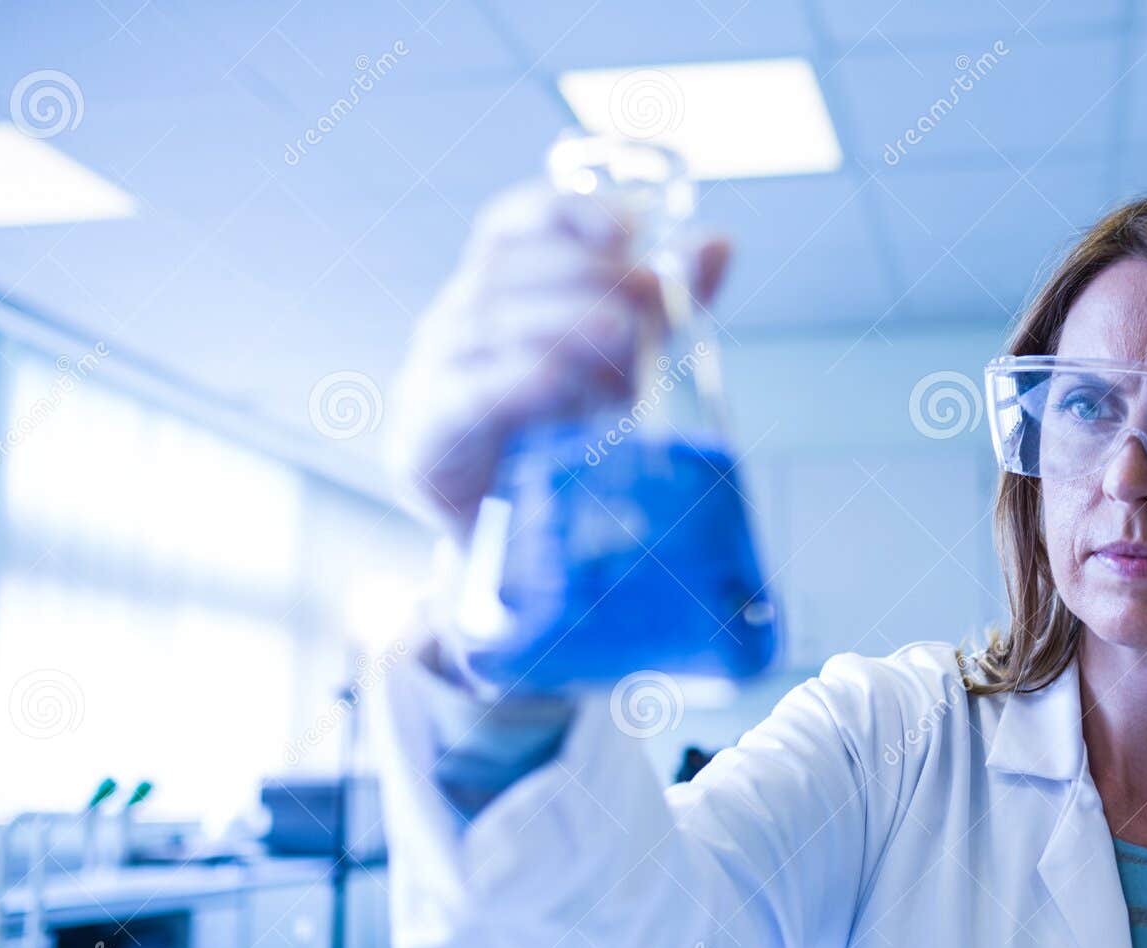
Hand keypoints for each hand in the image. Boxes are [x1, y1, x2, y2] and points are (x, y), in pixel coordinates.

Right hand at [392, 181, 731, 539]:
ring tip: (626, 337)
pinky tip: (558, 380)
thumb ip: (666, 306)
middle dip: (588, 274)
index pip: (515, 224)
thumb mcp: (626, 364)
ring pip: (491, 325)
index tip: (629, 227)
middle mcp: (459, 320)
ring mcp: (434, 373)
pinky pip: (468, 396)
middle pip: (509, 269)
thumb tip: (719, 244)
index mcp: (498, 290)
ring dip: (565, 325)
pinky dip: (516, 382)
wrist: (516, 536)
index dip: (566, 212)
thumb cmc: (562, 437)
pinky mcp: (427, 434)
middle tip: (653, 295)